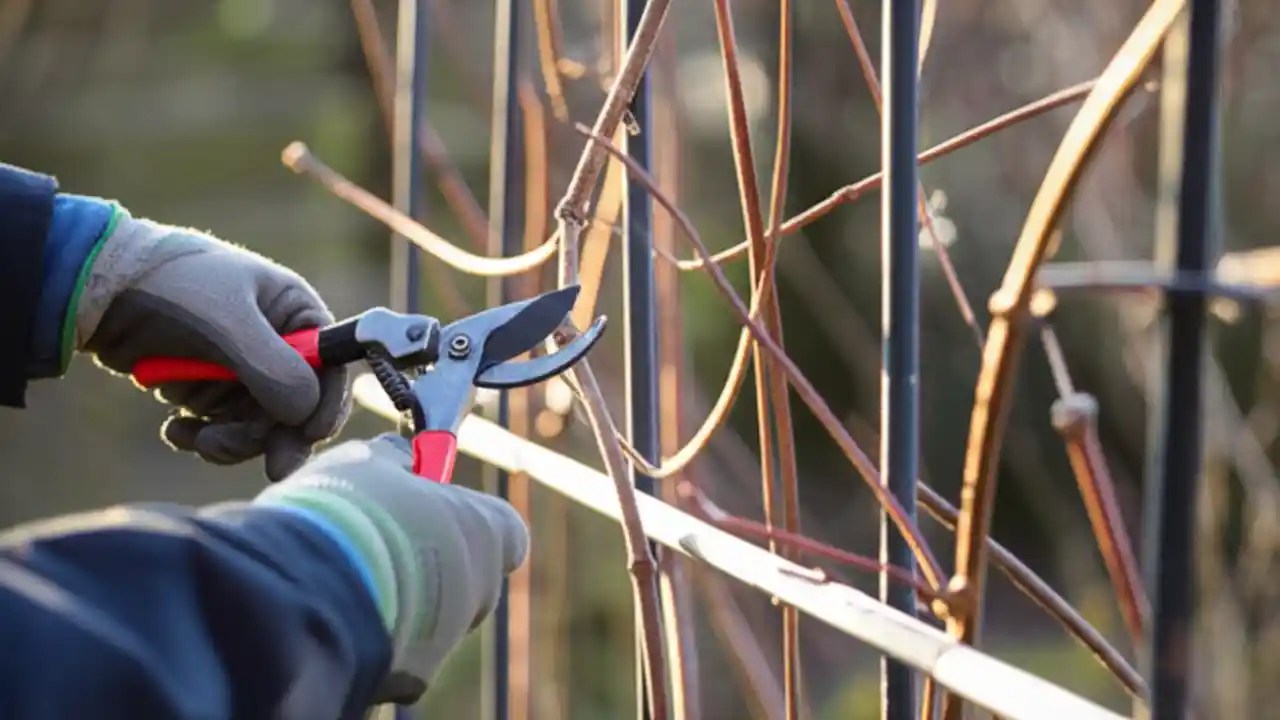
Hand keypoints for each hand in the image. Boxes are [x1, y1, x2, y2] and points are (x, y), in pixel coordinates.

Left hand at [75, 211, 350, 480]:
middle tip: (256, 461)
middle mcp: (278, 346)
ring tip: (195, 438)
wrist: (97, 288)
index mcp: (296, 315)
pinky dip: (201, 438)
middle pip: (296, 409)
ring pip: (258, 428)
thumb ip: (271, 366)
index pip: (331, 369)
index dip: (324, 405)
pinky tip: (175, 429)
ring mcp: (243, 372)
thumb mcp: (226, 320)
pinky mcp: (209, 391)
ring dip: (230, 442)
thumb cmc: (172, 285)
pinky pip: (221, 430)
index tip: (307, 436)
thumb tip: (305, 416)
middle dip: (270, 436)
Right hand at [254, 434, 528, 704]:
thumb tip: (401, 453)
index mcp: (489, 531)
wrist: (311, 589)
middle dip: (429, 560)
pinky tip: (336, 611)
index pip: (504, 530)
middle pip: (466, 575)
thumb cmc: (352, 513)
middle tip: (377, 541)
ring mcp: (449, 636)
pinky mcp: (413, 675)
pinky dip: (375, 632)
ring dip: (399, 596)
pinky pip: (398, 649)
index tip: (428, 506)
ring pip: (430, 614)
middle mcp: (482, 588)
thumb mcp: (369, 462)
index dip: (467, 517)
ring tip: (345, 574)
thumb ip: (395, 458)